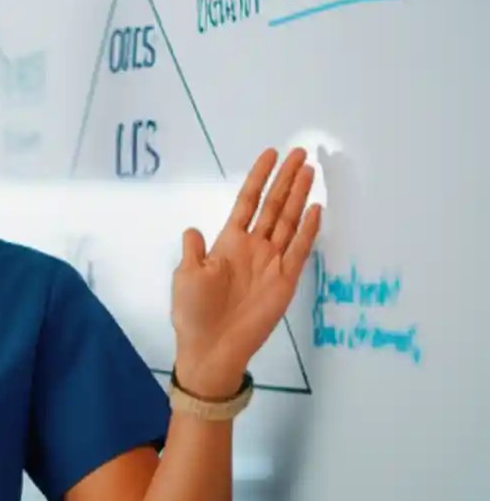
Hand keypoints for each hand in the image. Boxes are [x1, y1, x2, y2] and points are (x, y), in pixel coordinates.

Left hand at [171, 147, 322, 397]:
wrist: (212, 347)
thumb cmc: (194, 313)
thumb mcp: (185, 276)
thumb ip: (193, 251)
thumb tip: (193, 230)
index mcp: (228, 242)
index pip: (247, 202)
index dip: (259, 178)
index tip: (270, 154)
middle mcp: (253, 247)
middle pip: (273, 205)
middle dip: (286, 179)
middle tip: (301, 153)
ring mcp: (271, 262)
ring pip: (288, 221)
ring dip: (299, 196)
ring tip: (311, 171)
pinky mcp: (285, 280)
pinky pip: (299, 249)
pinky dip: (308, 229)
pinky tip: (316, 209)